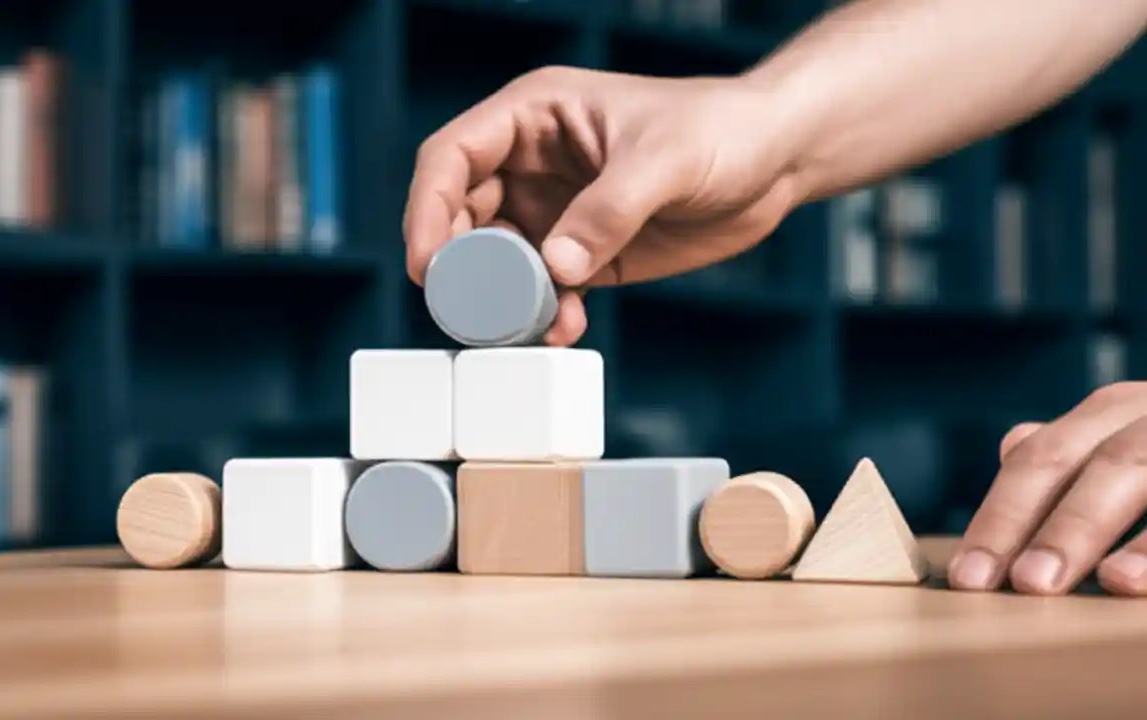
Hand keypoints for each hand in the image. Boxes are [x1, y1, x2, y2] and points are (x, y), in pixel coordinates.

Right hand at [403, 65, 806, 345]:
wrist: (777, 161)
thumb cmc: (724, 130)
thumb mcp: (666, 161)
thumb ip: (608, 212)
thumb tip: (555, 269)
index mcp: (536, 116)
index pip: (453, 156)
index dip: (428, 208)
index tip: (427, 262)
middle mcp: (533, 163)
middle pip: (461, 216)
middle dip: (459, 266)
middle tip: (468, 312)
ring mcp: (556, 210)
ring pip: (498, 262)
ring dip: (502, 300)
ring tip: (524, 327)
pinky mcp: (585, 253)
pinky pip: (544, 290)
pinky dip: (544, 314)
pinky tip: (565, 328)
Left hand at [950, 382, 1146, 595]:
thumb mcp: (1125, 431)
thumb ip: (1072, 449)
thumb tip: (1013, 446)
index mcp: (1113, 411)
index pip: (1039, 462)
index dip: (1001, 519)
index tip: (967, 579)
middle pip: (1094, 467)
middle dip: (1057, 529)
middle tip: (1023, 586)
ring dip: (1132, 531)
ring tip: (1109, 583)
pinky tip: (1146, 580)